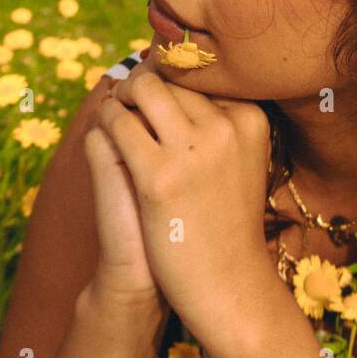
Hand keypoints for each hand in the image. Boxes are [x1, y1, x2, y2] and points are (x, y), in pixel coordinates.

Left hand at [96, 68, 276, 345]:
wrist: (226, 283)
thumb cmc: (227, 218)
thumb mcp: (240, 160)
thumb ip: (220, 121)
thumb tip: (181, 77)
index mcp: (251, 118)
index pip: (203, 75)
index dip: (174, 74)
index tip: (159, 81)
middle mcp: (226, 126)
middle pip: (172, 78)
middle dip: (146, 80)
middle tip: (129, 93)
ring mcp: (193, 150)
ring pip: (142, 89)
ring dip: (122, 94)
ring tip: (116, 108)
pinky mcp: (158, 176)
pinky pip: (118, 124)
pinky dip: (106, 119)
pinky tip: (105, 129)